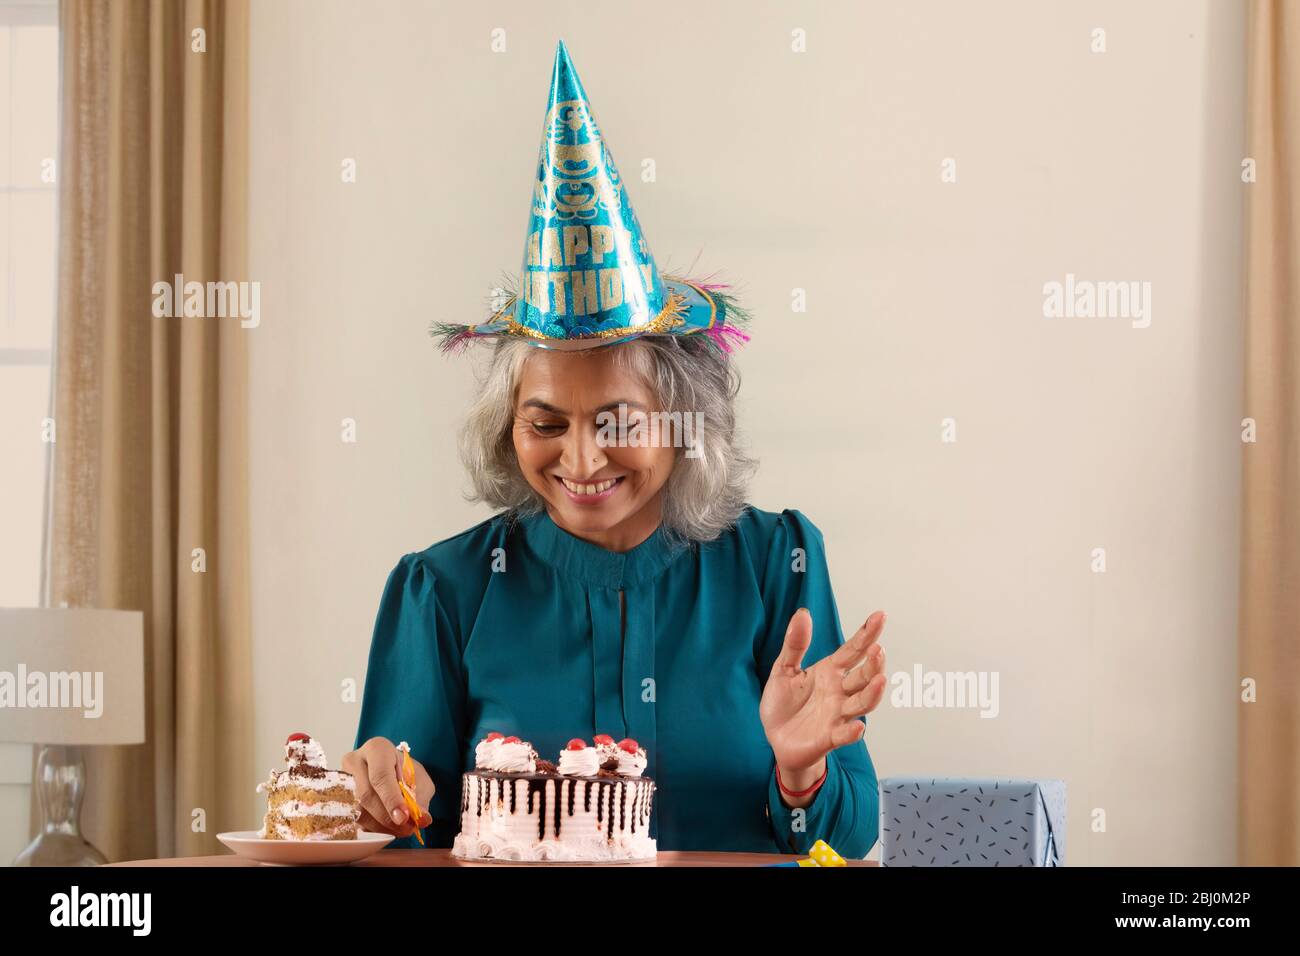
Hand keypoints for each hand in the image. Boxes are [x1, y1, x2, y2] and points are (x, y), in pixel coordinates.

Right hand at [341, 737, 433, 836]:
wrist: (389, 769)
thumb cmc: (404, 772)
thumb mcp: (419, 779)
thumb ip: (420, 797)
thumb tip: (422, 818)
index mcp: (377, 749)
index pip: (380, 775)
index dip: (391, 799)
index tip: (403, 816)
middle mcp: (355, 761)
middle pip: (365, 795)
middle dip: (387, 817)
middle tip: (406, 827)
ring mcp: (343, 779)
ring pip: (357, 810)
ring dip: (381, 825)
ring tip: (401, 829)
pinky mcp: (339, 798)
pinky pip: (353, 819)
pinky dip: (373, 828)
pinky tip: (388, 827)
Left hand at [759, 609, 887, 799]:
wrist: (776, 739)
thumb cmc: (784, 703)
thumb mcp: (784, 669)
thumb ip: (795, 644)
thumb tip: (803, 613)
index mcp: (830, 672)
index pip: (853, 650)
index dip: (866, 634)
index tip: (879, 616)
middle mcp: (840, 692)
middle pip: (863, 676)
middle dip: (873, 664)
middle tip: (878, 650)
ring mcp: (837, 715)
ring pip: (861, 703)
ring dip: (872, 693)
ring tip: (880, 680)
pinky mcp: (828, 738)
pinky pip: (843, 735)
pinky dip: (852, 732)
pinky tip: (858, 727)